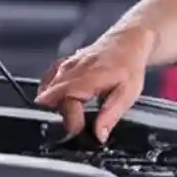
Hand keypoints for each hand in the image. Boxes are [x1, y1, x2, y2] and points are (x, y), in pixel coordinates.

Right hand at [34, 27, 154, 141]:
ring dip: (54, 103)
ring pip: (49, 87)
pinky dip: (48, 90)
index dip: (70, 119)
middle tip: (74, 125)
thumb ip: (111, 115)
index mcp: (90, 76)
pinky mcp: (65, 63)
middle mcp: (74, 68)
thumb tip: (99, 135)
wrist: (127, 41)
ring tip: (68, 113)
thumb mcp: (128, 94)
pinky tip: (52, 99)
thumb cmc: (129, 67)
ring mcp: (67, 64)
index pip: (68, 99)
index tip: (78, 131)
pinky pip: (48, 77)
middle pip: (55, 96)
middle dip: (62, 114)